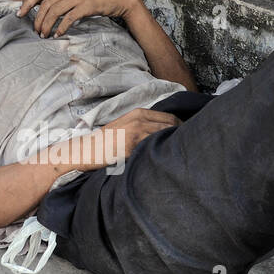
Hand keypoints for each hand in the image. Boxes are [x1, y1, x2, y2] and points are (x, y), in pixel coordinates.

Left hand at [18, 0, 141, 36]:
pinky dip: (61, 28)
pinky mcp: (87, 6)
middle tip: (36, 31)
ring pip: (55, 12)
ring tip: (45, 35)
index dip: (27, 4)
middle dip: (38, 20)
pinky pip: (69, 18)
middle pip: (45, 5)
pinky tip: (58, 34)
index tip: (20, 14)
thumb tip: (46, 6)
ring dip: (47, 25)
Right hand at [61, 108, 179, 171]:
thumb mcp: (125, 124)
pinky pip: (153, 149)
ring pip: (165, 137)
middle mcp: (140, 119)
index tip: (186, 137)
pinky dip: (160, 154)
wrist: (88, 149)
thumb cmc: (106, 140)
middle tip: (185, 147)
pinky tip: (162, 161)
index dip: (181, 128)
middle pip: (172, 126)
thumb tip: (163, 132)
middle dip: (181, 137)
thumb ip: (143, 124)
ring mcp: (137, 132)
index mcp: (139, 113)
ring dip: (172, 146)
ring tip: (176, 156)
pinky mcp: (133, 146)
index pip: (170, 117)